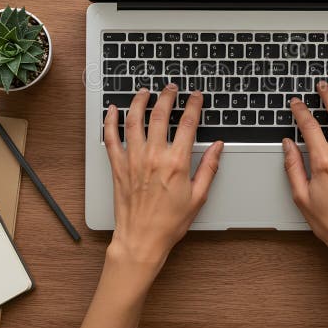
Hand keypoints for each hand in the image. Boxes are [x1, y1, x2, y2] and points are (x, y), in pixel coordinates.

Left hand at [103, 85, 223, 266]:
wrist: (141, 239)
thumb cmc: (169, 222)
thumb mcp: (198, 196)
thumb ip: (210, 167)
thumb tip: (218, 147)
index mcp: (176, 162)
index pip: (188, 123)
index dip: (194, 105)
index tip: (196, 97)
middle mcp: (153, 156)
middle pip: (160, 115)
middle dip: (167, 96)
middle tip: (171, 88)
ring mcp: (133, 159)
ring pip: (134, 120)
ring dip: (139, 101)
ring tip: (144, 91)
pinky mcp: (118, 166)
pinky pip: (110, 138)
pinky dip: (109, 121)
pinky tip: (112, 110)